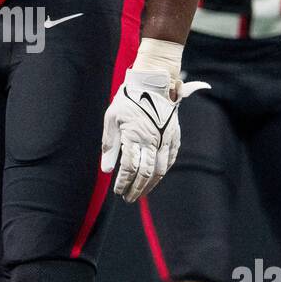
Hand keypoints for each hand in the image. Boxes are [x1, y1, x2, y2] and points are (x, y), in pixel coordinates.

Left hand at [101, 68, 209, 203]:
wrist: (153, 83)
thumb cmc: (129, 99)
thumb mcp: (111, 119)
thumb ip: (109, 145)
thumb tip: (107, 169)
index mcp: (135, 135)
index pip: (130, 167)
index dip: (123, 182)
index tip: (118, 191)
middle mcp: (152, 140)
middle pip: (145, 173)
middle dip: (136, 189)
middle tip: (128, 198)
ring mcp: (165, 139)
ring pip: (160, 170)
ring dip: (150, 185)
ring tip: (140, 193)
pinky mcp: (174, 136)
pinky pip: (170, 160)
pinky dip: (162, 172)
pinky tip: (155, 178)